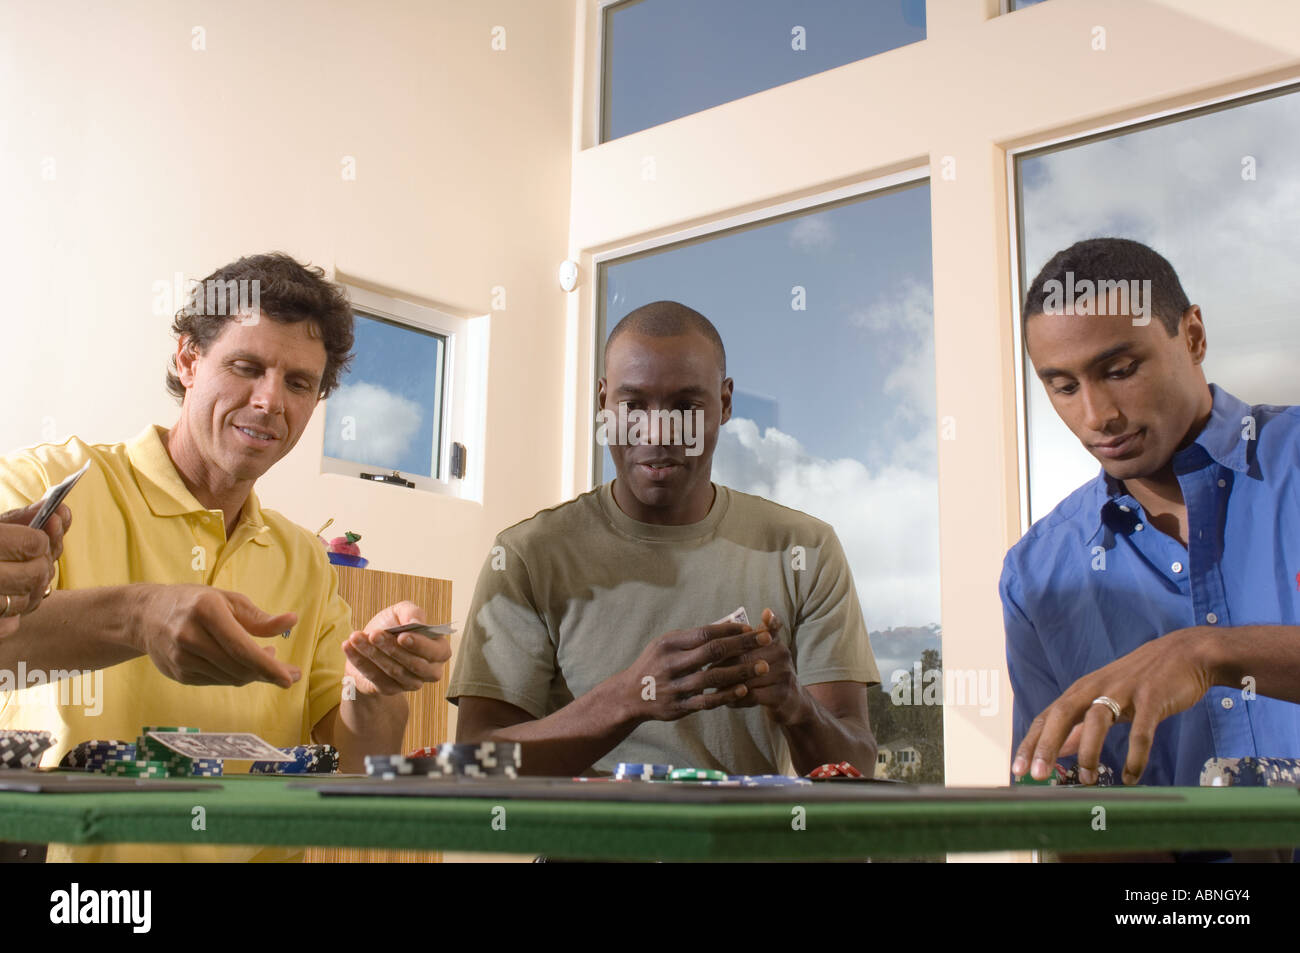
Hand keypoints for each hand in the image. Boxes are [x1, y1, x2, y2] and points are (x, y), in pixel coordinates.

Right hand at [0, 502, 70, 634]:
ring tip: (17, 582)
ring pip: (27, 601)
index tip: (35, 540)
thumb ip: (22, 518)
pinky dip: (11, 617)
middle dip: (41, 567)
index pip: (35, 543)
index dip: (43, 541)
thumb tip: (62, 512)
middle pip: (37, 573)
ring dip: (29, 593)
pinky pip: (9, 625)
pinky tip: (5, 603)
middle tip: (30, 562)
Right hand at [131, 583, 300, 687]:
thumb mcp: (229, 600)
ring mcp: (181, 658)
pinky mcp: (178, 674)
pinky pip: (217, 681)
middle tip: (288, 671)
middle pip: (238, 667)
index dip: (268, 666)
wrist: (147, 615)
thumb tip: (292, 621)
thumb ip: (260, 617)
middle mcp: (190, 636)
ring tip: (265, 657)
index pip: (242, 648)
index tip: (290, 678)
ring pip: (230, 678)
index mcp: (206, 611)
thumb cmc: (196, 602)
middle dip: (268, 673)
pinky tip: (241, 663)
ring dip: (253, 674)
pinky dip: (235, 675)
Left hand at [342, 601, 452, 695]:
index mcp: (438, 650)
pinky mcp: (389, 689)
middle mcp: (429, 670)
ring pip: (393, 671)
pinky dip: (360, 661)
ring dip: (373, 653)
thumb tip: (417, 623)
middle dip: (392, 649)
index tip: (401, 636)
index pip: (437, 652)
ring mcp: (410, 683)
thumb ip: (412, 612)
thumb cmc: (390, 626)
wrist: (369, 643)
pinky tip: (349, 646)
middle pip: (415, 665)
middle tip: (374, 634)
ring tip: (356, 637)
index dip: (420, 645)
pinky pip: (375, 677)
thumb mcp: (401, 612)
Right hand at [613, 622, 772, 723]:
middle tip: (766, 639)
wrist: (630, 695)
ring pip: (712, 677)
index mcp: (668, 643)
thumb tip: (728, 625)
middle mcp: (671, 663)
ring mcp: (674, 686)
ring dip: (740, 671)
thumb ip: (693, 637)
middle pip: (712, 652)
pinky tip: (744, 689)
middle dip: (742, 644)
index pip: (705, 633)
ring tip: (762, 666)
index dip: (730, 630)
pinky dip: (726, 695)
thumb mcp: (665, 643)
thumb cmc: (655, 663)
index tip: (750, 628)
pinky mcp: (678, 707)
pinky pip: (706, 701)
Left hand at [719, 609, 806, 724]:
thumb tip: (719, 630)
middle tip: (705, 668)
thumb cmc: (768, 673)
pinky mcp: (781, 694)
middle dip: (723, 663)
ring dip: (726, 683)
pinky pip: (752, 696)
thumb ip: (747, 640)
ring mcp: (783, 674)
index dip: (760, 625)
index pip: (768, 629)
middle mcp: (782, 654)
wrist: (792, 702)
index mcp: (775, 641)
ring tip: (711, 687)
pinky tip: (726, 701)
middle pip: (745, 656)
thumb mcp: (763, 653)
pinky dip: (736, 699)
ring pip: (747, 677)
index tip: (755, 618)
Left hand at [1011, 627, 1214, 785]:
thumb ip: (1081, 723)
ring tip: (1086, 779)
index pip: (1047, 717)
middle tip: (1038, 774)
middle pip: (1063, 714)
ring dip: (1089, 751)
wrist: (1185, 654)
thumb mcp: (1105, 699)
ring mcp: (1124, 690)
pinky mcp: (1153, 697)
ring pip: (1097, 719)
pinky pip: (1141, 730)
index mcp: (1082, 690)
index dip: (1031, 743)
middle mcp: (1097, 687)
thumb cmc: (1141, 681)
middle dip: (1047, 745)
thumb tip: (1060, 748)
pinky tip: (1130, 776)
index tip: (1017, 769)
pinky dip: (1135, 755)